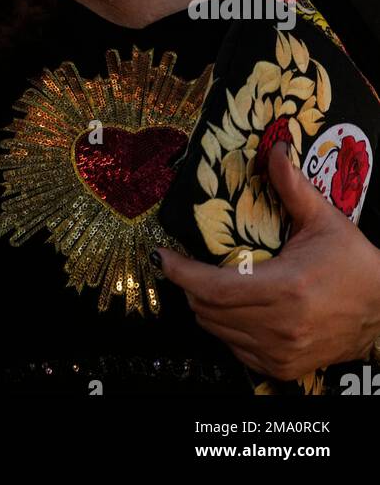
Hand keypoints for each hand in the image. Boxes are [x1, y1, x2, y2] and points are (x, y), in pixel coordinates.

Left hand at [158, 141, 379, 380]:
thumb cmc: (354, 264)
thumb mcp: (325, 220)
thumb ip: (293, 187)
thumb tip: (273, 150)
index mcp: (285, 289)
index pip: (213, 288)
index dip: (180, 273)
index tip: (162, 256)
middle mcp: (279, 326)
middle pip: (208, 311)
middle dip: (189, 286)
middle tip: (183, 263)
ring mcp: (280, 351)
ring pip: (217, 331)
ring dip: (205, 307)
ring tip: (206, 281)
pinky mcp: (283, 366)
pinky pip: (235, 348)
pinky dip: (225, 328)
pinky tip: (233, 307)